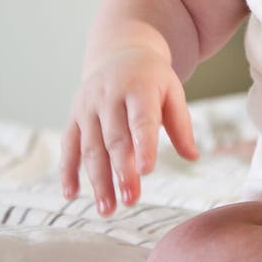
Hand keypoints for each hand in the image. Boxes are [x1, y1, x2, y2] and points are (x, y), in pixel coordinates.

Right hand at [60, 50, 198, 214]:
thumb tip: (193, 156)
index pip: (142, 120)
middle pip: (115, 139)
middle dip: (121, 171)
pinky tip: (72, 195)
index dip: (143, 145)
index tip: (146, 171)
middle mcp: (109, 96)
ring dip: (97, 180)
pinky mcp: (74, 116)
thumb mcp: (172, 91)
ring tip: (108, 210)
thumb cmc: (152, 79)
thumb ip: (182, 125)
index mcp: (139, 88)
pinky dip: (68, 170)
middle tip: (131, 200)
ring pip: (91, 147)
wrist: (120, 52)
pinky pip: (69, 145)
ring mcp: (89, 106)